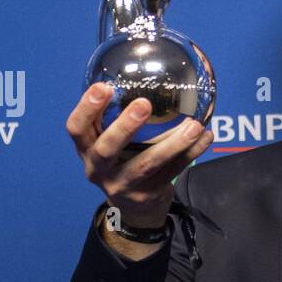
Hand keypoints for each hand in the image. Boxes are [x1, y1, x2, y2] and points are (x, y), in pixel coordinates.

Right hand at [66, 82, 213, 228]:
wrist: (133, 207)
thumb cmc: (121, 160)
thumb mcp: (108, 142)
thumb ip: (114, 117)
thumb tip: (145, 73)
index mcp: (86, 150)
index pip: (76, 128)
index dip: (86, 108)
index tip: (103, 87)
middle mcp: (98, 169)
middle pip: (106, 149)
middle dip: (124, 126)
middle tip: (144, 104)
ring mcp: (122, 185)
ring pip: (148, 164)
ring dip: (173, 143)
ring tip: (193, 125)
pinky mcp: (147, 194)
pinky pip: (172, 171)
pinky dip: (191, 153)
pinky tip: (205, 137)